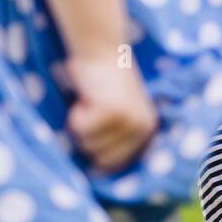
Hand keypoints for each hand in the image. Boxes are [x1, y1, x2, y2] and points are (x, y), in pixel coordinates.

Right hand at [65, 55, 157, 170]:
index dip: (95, 146)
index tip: (96, 122)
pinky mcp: (113, 110)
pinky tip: (86, 97)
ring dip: (80, 124)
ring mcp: (130, 120)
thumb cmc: (101, 81)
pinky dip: (76, 115)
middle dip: (87, 137)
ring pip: (88, 145)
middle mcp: (142, 127)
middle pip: (100, 159)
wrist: (101, 47)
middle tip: (92, 109)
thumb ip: (113, 139)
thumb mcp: (115, 112)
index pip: (113, 164)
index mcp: (146, 131)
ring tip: (91, 100)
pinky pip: (81, 129)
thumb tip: (97, 174)